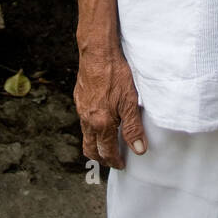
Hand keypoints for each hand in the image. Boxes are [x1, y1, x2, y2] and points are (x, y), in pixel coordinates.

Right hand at [74, 49, 147, 168]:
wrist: (97, 52)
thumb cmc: (115, 74)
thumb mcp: (130, 101)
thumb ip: (133, 128)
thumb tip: (138, 149)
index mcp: (100, 123)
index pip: (106, 151)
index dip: (115, 161)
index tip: (121, 165)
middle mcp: (87, 119)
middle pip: (90, 148)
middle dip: (101, 158)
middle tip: (112, 159)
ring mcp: (81, 108)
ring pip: (85, 134)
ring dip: (95, 142)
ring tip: (108, 141)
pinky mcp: (79, 98)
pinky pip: (83, 119)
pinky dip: (91, 127)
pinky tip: (101, 119)